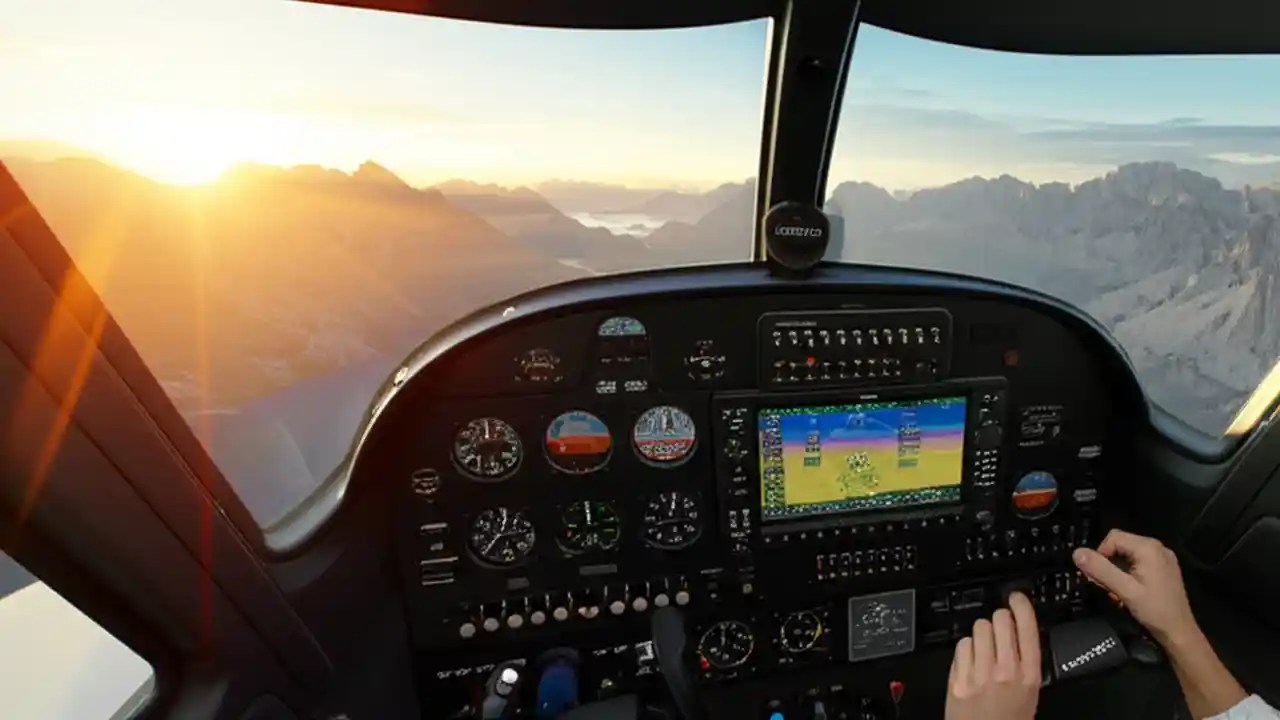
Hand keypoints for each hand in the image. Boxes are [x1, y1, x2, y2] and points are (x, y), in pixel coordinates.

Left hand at [945, 592, 1040, 719]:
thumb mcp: (1029, 695)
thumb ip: (1025, 665)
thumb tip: (1019, 637)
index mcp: (1029, 677)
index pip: (1027, 629)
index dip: (1022, 607)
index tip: (1017, 598)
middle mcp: (1005, 672)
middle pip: (999, 621)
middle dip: (999, 619)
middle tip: (999, 625)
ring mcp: (979, 674)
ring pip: (978, 629)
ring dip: (981, 633)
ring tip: (984, 648)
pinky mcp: (958, 679)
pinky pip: (961, 645)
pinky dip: (966, 648)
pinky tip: (970, 661)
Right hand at [1072, 529, 1197, 644]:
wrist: (1179, 632)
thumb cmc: (1154, 610)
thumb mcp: (1124, 590)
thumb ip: (1100, 569)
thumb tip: (1077, 553)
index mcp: (1149, 548)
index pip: (1113, 538)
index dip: (1100, 554)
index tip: (1097, 576)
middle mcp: (1158, 548)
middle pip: (1120, 545)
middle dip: (1108, 564)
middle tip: (1106, 587)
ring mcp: (1163, 558)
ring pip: (1128, 555)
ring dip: (1117, 571)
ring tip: (1117, 591)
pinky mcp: (1164, 568)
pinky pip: (1138, 562)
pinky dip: (1128, 574)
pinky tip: (1128, 590)